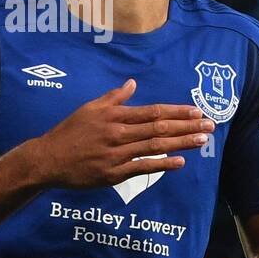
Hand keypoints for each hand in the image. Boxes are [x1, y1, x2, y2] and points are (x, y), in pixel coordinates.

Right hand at [28, 79, 213, 189]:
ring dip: (181, 143)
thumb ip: (114, 97)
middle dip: (187, 126)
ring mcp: (117, 155)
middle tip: (210, 125)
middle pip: (159, 128)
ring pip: (155, 146)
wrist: (48, 159)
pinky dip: (162, 165)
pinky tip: (180, 163)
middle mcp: (119, 133)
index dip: (176, 111)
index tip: (196, 110)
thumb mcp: (89, 108)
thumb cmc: (69, 132)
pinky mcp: (113, 173)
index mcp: (114, 116)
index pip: (152, 111)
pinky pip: (142, 168)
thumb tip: (132, 83)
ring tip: (202, 141)